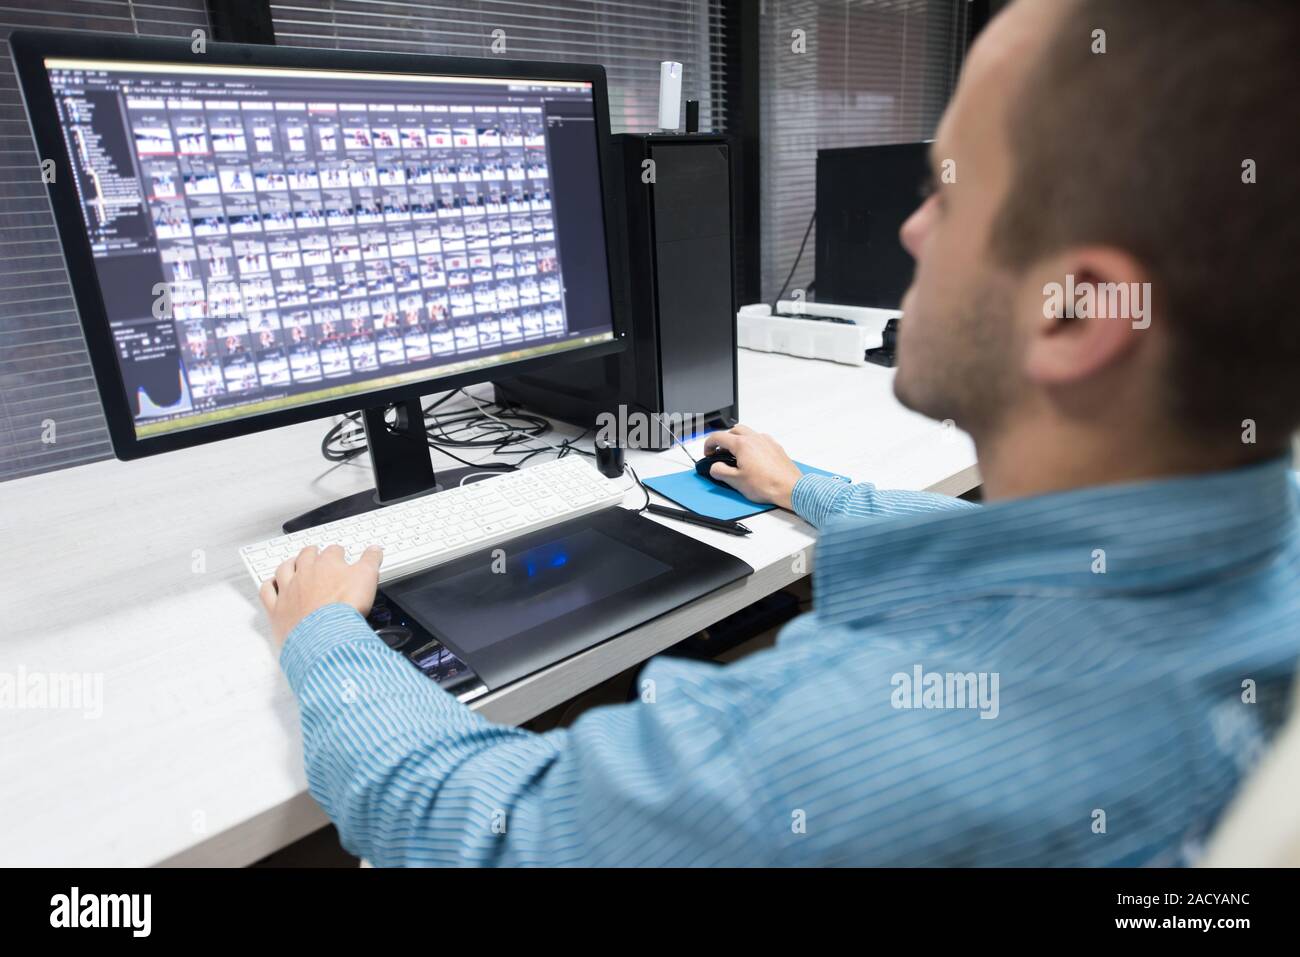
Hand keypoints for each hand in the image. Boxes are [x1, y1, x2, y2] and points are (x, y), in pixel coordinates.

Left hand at [259, 544, 383, 645]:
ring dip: (289, 564)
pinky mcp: (277, 609)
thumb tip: (374, 550)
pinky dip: (269, 586)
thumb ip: (371, 561)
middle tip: (316, 554)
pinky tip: (272, 584)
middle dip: (312, 553)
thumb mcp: (367, 579)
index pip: (333, 551)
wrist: (325, 636)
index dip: (339, 553)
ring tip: (293, 563)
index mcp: (327, 564)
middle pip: (306, 556)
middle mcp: (305, 573)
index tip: (342, 556)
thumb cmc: (345, 608)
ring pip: (284, 569)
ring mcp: (288, 590)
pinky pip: (268, 592)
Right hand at [702, 425, 802, 509]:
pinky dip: (752, 444)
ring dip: (738, 440)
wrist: (790, 488)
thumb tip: (715, 468)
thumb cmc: (767, 484)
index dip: (708, 444)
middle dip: (724, 439)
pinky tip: (753, 458)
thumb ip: (720, 472)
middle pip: (733, 430)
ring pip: (748, 433)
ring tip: (736, 454)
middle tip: (720, 452)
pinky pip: (760, 439)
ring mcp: (767, 441)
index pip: (718, 436)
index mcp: (742, 444)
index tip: (708, 453)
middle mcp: (755, 438)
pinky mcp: (776, 447)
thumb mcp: (736, 481)